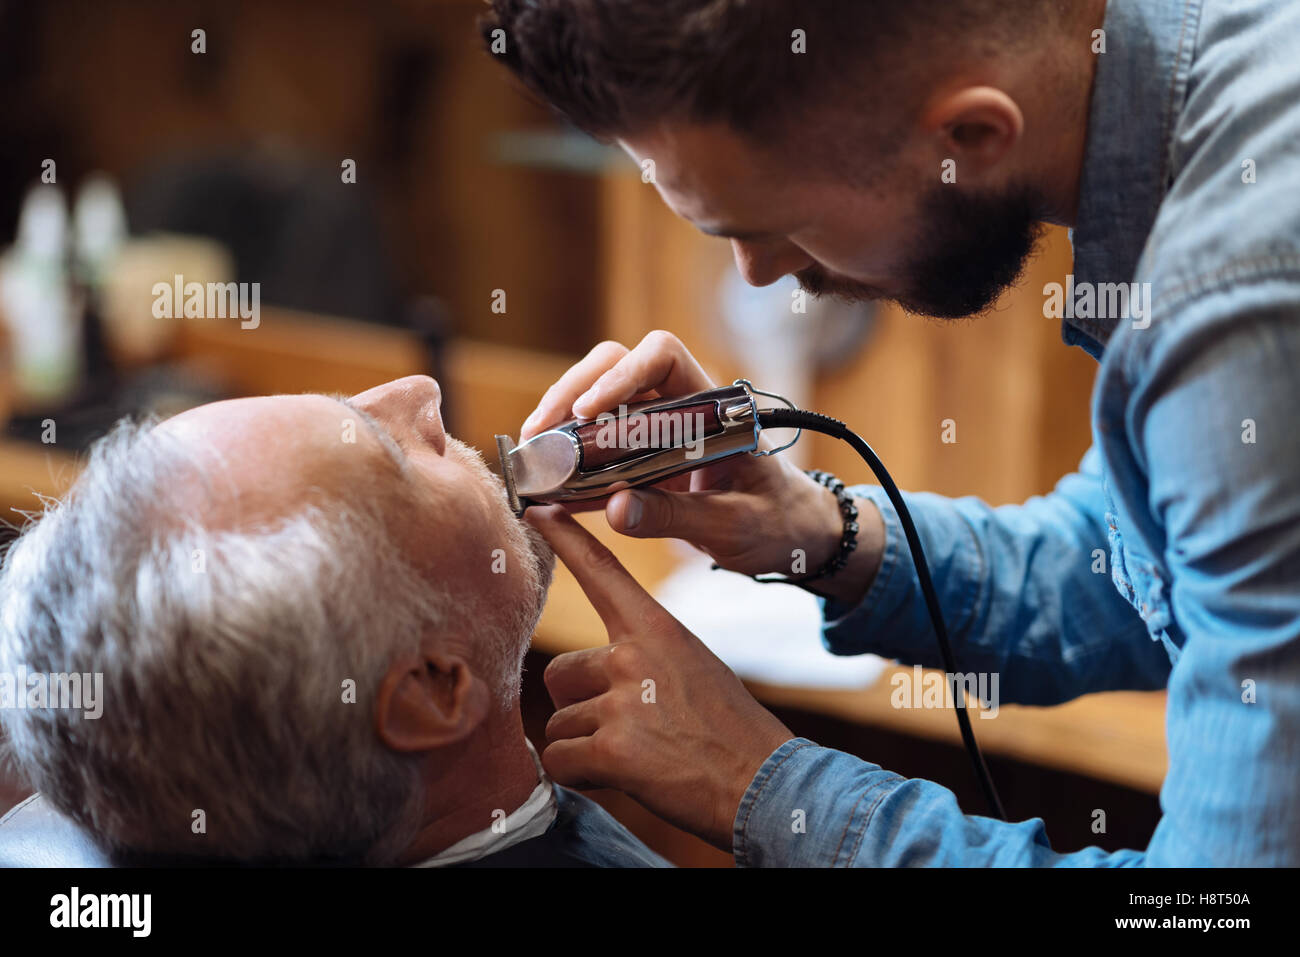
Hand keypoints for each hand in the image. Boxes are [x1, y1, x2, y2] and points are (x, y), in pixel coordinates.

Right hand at [521, 331, 883, 602]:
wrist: (794, 536)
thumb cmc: (779, 521)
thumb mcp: (735, 525)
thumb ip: (679, 517)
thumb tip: (615, 511)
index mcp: (713, 405)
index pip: (663, 355)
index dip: (621, 374)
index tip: (587, 411)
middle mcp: (681, 407)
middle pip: (615, 369)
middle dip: (571, 395)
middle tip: (538, 435)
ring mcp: (659, 433)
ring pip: (598, 408)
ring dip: (561, 429)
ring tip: (531, 460)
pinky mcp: (645, 464)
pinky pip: (599, 456)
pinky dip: (571, 470)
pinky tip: (546, 492)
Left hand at [525, 503, 794, 850]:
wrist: (764, 784)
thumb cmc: (729, 731)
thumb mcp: (692, 668)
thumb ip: (641, 659)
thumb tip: (587, 679)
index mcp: (657, 629)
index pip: (602, 572)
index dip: (565, 539)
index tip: (538, 509)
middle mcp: (632, 656)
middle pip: (559, 673)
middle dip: (580, 706)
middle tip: (632, 729)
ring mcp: (621, 703)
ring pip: (561, 723)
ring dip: (587, 745)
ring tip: (641, 755)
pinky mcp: (612, 751)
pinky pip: (560, 761)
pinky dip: (582, 777)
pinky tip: (624, 777)